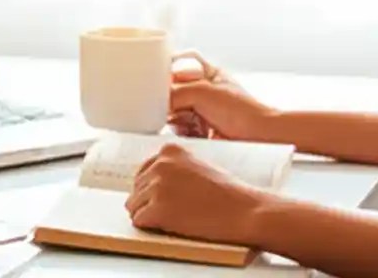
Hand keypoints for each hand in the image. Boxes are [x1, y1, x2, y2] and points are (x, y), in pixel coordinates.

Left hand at [124, 143, 272, 245]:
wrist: (243, 210)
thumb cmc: (227, 192)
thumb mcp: (198, 166)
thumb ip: (174, 167)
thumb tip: (152, 180)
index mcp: (170, 150)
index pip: (144, 171)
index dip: (154, 188)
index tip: (168, 195)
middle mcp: (160, 164)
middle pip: (136, 188)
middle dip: (150, 201)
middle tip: (174, 209)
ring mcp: (157, 186)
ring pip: (133, 206)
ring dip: (149, 214)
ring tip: (175, 217)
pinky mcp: (157, 210)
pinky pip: (139, 221)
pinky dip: (151, 226)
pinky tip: (170, 225)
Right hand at [167, 58, 277, 140]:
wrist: (258, 137)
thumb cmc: (240, 110)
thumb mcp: (202, 92)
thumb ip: (174, 93)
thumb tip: (156, 100)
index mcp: (207, 74)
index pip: (179, 67)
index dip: (168, 75)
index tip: (156, 82)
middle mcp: (204, 91)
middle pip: (174, 93)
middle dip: (171, 101)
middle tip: (174, 106)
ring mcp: (202, 111)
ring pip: (174, 112)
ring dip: (177, 118)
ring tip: (189, 121)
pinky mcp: (200, 131)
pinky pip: (180, 129)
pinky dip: (181, 131)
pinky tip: (191, 132)